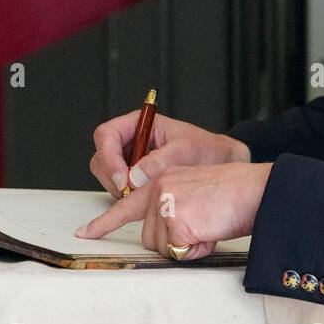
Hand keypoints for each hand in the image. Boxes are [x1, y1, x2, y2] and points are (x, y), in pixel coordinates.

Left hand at [74, 161, 272, 260]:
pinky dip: (196, 249)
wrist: (253, 190)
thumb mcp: (193, 194)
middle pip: (148, 237)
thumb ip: (170, 209)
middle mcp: (158, 188)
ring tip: (206, 226)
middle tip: (200, 226)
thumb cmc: (231, 195)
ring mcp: (164, 202)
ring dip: (185, 246)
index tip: (85, 233)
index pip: (125, 205)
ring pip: (161, 247)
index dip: (103, 223)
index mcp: (161, 179)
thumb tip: (163, 238)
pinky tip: (209, 231)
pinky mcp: (175, 219)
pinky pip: (179, 252)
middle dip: (173, 242)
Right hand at [89, 110, 249, 198]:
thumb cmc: (207, 150)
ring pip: (108, 175)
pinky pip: (120, 188)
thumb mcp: (185, 150)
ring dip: (120, 188)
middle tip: (131, 192)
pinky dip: (128, 197)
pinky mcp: (136, 178)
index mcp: (140, 124)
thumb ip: (159, 161)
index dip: (109, 157)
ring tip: (144, 194)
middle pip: (102, 157)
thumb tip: (135, 177)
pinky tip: (147, 198)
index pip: (107, 135)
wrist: (220, 164)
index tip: (123, 178)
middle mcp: (132, 141)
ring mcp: (132, 160)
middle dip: (113, 177)